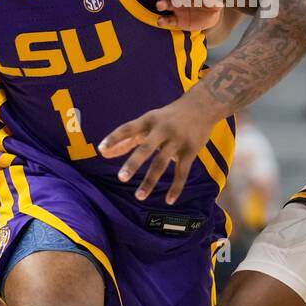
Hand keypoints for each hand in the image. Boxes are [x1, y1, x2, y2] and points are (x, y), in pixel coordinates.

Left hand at [98, 92, 223, 203]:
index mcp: (149, 120)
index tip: (102, 150)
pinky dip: (176, 188)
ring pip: (162, 163)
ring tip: (139, 196)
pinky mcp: (191, 150)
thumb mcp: (150, 121)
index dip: (115, 138)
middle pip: (146, 148)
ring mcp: (177, 141)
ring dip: (150, 181)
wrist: (203, 105)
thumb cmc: (170, 116)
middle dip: (134, 163)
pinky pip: (182, 172)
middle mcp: (162, 129)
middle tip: (122, 177)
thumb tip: (106, 153)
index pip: (128, 128)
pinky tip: (169, 200)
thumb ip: (129, 138)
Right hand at [154, 0, 222, 30]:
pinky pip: (168, 20)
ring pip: (164, 4)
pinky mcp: (176, 20)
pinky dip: (163, 20)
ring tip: (160, 5)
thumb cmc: (213, 5)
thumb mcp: (215, 1)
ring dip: (160, 4)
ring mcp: (176, 8)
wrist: (212, 19)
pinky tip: (161, 21)